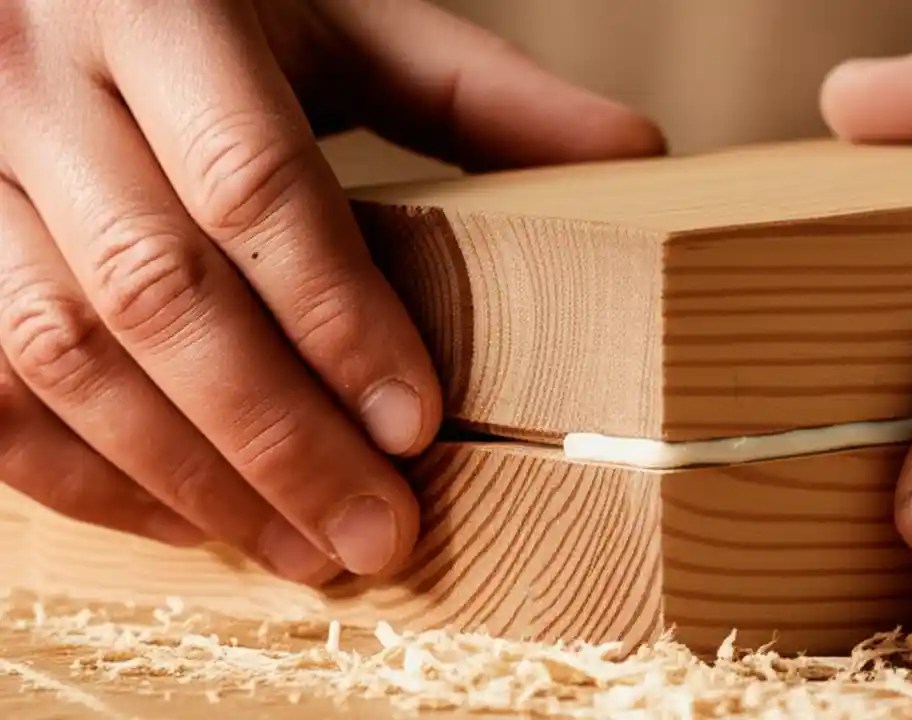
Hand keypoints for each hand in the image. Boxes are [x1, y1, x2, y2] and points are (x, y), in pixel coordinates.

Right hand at [0, 0, 661, 583]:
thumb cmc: (210, 3)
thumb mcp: (338, 21)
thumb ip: (474, 92)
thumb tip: (635, 158)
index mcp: (158, 8)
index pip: (253, 180)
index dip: (338, 317)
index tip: (415, 426)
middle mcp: (35, 80)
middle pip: (161, 289)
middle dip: (278, 435)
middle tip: (376, 532)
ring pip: (62, 352)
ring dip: (191, 477)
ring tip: (303, 550)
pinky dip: (86, 474)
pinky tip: (188, 518)